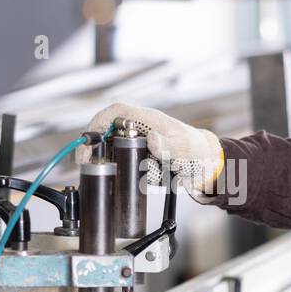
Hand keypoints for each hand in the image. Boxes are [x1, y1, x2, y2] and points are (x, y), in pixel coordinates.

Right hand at [76, 102, 222, 192]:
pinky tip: (115, 180)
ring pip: (112, 147)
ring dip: (105, 160)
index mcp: (149, 121)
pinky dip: (118, 170)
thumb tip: (151, 139)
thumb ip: (169, 145)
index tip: (87, 138)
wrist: (207, 163)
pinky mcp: (140, 155)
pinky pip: (122, 161)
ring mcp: (139, 142)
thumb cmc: (197, 152)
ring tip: (96, 173)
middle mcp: (141, 128)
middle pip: (108, 129)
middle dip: (93, 145)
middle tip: (84, 163)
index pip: (117, 112)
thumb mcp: (185, 150)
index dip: (98, 121)